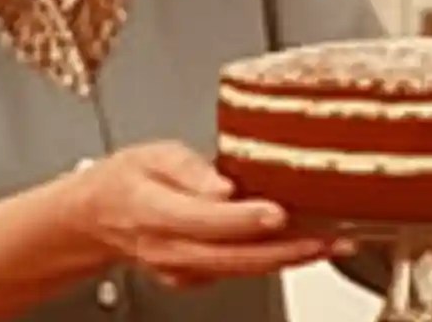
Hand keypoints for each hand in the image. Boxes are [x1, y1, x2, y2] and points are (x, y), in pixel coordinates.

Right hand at [78, 141, 354, 288]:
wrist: (97, 219)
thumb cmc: (128, 180)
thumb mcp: (153, 155)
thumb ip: (189, 168)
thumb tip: (223, 185)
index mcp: (156, 212)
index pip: (206, 220)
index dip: (245, 219)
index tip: (279, 212)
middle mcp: (172, 248)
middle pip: (235, 256)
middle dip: (288, 249)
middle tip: (330, 237)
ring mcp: (185, 270)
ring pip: (243, 269)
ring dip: (292, 259)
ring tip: (334, 242)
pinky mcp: (198, 277)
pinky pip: (240, 272)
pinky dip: (274, 260)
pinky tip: (304, 246)